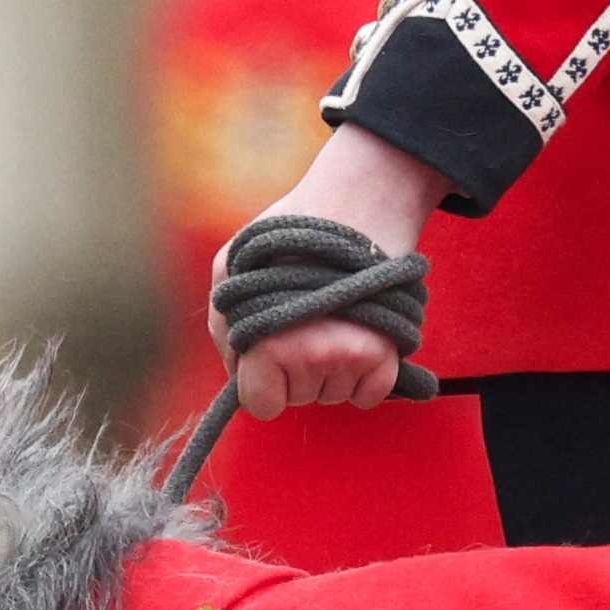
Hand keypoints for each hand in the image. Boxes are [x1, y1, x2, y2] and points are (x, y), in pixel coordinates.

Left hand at [225, 130, 447, 417]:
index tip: (273, 350)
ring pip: (332, 395)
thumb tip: (235, 370)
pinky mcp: (387, 355)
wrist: (355, 205)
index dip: (263, 380)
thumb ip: (223, 324)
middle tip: (309, 317)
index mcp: (264, 339)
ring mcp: (349, 356)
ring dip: (331, 368)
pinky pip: (369, 396)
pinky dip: (367, 377)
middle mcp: (307, 354)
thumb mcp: (231, 267)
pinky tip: (361, 334)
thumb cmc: (289, 234)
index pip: (259, 404)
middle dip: (298, 368)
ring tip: (335, 316)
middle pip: (298, 399)